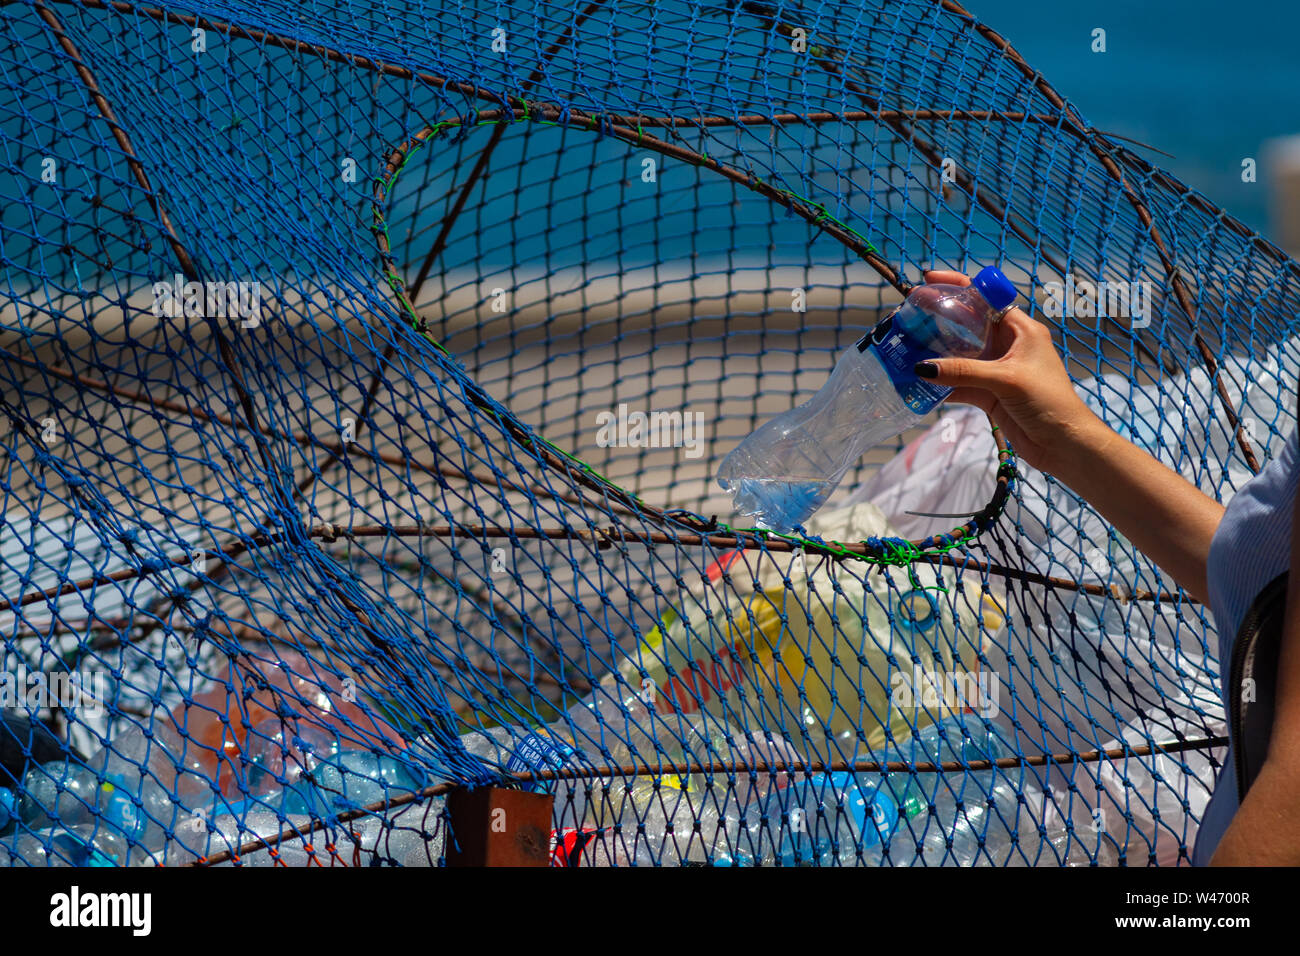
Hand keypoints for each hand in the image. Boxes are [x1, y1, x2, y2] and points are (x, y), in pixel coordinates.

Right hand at [915, 269, 1103, 475]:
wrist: (1062, 443)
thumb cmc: (1048, 401)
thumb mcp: (1006, 379)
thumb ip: (964, 372)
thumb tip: (922, 367)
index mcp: (1021, 329)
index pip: (987, 297)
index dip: (959, 285)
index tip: (930, 280)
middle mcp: (1007, 345)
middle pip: (967, 324)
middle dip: (939, 319)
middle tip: (909, 315)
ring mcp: (995, 370)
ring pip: (959, 355)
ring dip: (935, 353)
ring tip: (906, 347)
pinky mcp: (988, 393)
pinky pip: (958, 382)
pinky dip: (940, 383)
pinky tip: (917, 383)